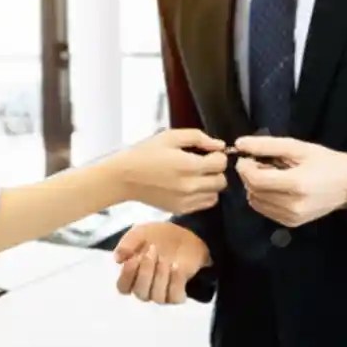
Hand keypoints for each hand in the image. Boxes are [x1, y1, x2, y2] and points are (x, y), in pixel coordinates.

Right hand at [108, 129, 227, 214]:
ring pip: (215, 194)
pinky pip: (204, 204)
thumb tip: (220, 145)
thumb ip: (198, 138)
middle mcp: (191, 186)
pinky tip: (189, 186)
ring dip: (210, 185)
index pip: (221, 163)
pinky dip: (201, 195)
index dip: (218, 155)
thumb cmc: (146, 153)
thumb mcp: (171, 137)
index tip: (209, 153)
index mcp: (190, 166)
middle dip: (215, 171)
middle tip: (202, 164)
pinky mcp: (181, 210)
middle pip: (221, 181)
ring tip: (195, 176)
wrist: (125, 177)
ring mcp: (186, 201)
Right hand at [112, 222, 210, 304]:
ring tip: (165, 259)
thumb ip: (127, 243)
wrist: (181, 235)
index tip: (133, 258)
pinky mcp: (177, 293)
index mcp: (131, 276)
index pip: (123, 287)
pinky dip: (176, 282)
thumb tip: (117, 258)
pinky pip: (175, 298)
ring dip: (161, 276)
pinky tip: (176, 266)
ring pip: (157, 297)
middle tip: (153, 250)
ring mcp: (161, 292)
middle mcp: (144, 288)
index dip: (127, 275)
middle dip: (146, 271)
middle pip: (140, 293)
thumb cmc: (156, 236)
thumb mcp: (140, 232)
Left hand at [233, 136, 346, 227]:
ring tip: (271, 174)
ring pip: (255, 201)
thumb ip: (267, 145)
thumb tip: (239, 144)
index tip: (246, 156)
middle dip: (249, 175)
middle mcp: (293, 205)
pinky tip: (275, 187)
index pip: (256, 179)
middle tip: (260, 162)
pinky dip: (262, 196)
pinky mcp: (291, 223)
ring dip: (254, 186)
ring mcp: (292, 217)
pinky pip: (264, 209)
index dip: (244, 167)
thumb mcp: (297, 147)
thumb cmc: (323, 162)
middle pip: (253, 191)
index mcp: (296, 184)